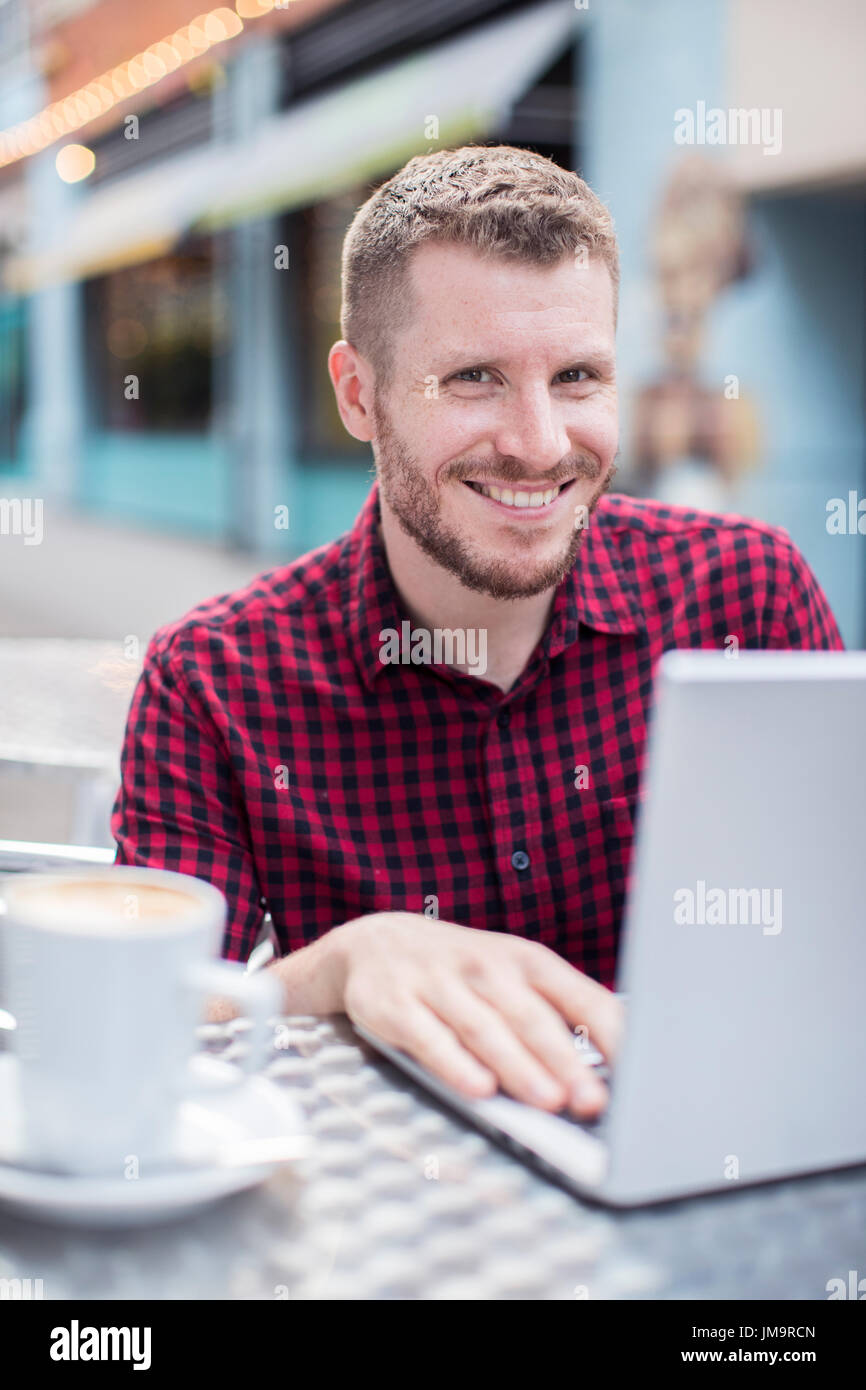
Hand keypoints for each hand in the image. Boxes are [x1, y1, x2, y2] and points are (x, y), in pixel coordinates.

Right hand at [326, 912, 622, 1117]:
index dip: (610, 1036)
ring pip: (485, 1029)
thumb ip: (558, 1013)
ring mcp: (439, 984)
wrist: (377, 942)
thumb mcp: (513, 975)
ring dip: (518, 1066)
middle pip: (532, 1018)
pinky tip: (478, 1088)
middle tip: (591, 1099)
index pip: (580, 997)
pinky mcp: (397, 1005)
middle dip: (565, 1061)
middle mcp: (487, 968)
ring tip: (548, 1100)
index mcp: (527, 961)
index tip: (638, 1072)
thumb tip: (614, 1065)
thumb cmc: (463, 971)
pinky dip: (455, 1064)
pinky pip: (429, 1037)